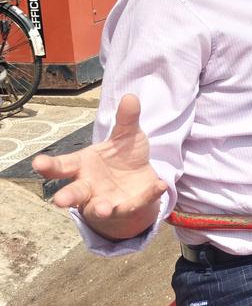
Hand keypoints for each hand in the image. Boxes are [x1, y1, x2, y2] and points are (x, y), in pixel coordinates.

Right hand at [32, 94, 167, 240]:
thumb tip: (130, 96)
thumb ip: (126, 120)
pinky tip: (159, 186)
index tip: (38, 163)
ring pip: (97, 208)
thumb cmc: (122, 157)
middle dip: (67, 196)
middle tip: (59, 200)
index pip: (62, 166)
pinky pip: (136, 204)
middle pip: (75, 192)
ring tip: (103, 208)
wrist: (139, 180)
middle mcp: (89, 186)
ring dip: (100, 208)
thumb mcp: (126, 136)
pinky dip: (147, 196)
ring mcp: (106, 200)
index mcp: (83, 165)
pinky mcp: (128, 207)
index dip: (49, 165)